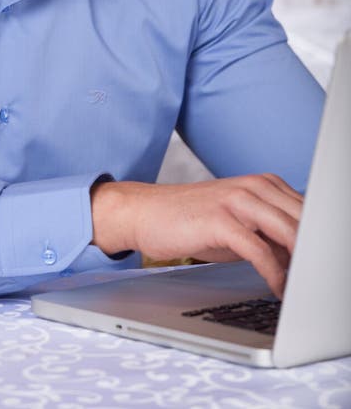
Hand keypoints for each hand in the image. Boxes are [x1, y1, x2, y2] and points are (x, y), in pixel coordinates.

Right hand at [90, 174, 303, 297]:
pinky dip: (275, 274)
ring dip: (302, 265)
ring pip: (289, 232)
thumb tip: (306, 259)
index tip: (325, 263)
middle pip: (305, 220)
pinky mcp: (220, 220)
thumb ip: (272, 234)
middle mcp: (254, 186)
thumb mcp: (240, 223)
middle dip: (316, 252)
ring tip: (305, 289)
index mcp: (264, 183)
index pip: (310, 210)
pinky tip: (277, 288)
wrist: (145, 212)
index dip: (322, 239)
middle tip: (319, 281)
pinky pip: (259, 250)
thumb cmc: (192, 220)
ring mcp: (236, 200)